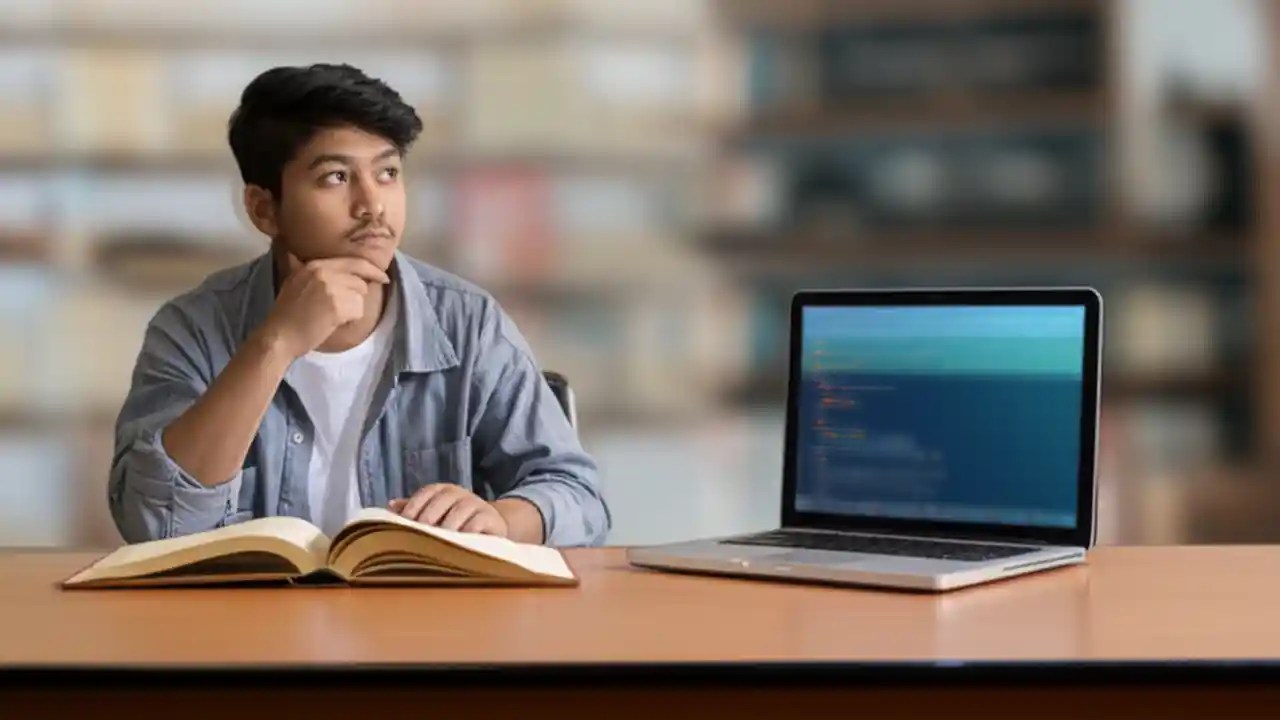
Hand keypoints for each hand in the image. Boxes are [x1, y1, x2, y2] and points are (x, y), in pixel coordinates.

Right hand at [260, 252, 389, 358]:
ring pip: (360, 296)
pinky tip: (334, 323)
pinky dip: (350, 320)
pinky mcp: (337, 306)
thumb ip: (314, 271)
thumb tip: (327, 260)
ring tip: (333, 316)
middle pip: (359, 280)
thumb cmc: (287, 313)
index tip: (382, 276)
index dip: (371, 269)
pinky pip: (358, 311)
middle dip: (357, 294)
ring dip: (352, 308)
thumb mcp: (295, 282)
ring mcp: (331, 288)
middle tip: (348, 307)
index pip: (353, 261)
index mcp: (315, 265)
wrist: (279, 335)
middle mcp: (323, 272)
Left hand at [389, 484, 509, 536]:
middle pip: (440, 502)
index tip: (403, 526)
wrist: (491, 526)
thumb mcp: (434, 514)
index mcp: (442, 490)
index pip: (425, 493)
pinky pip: (476, 525)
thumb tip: (389, 506)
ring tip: (436, 546)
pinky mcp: (490, 518)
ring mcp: (476, 504)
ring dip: (445, 530)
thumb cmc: (455, 521)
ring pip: (457, 513)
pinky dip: (465, 535)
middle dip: (427, 522)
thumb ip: (414, 510)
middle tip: (418, 539)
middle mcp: (459, 493)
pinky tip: (457, 547)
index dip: (413, 508)